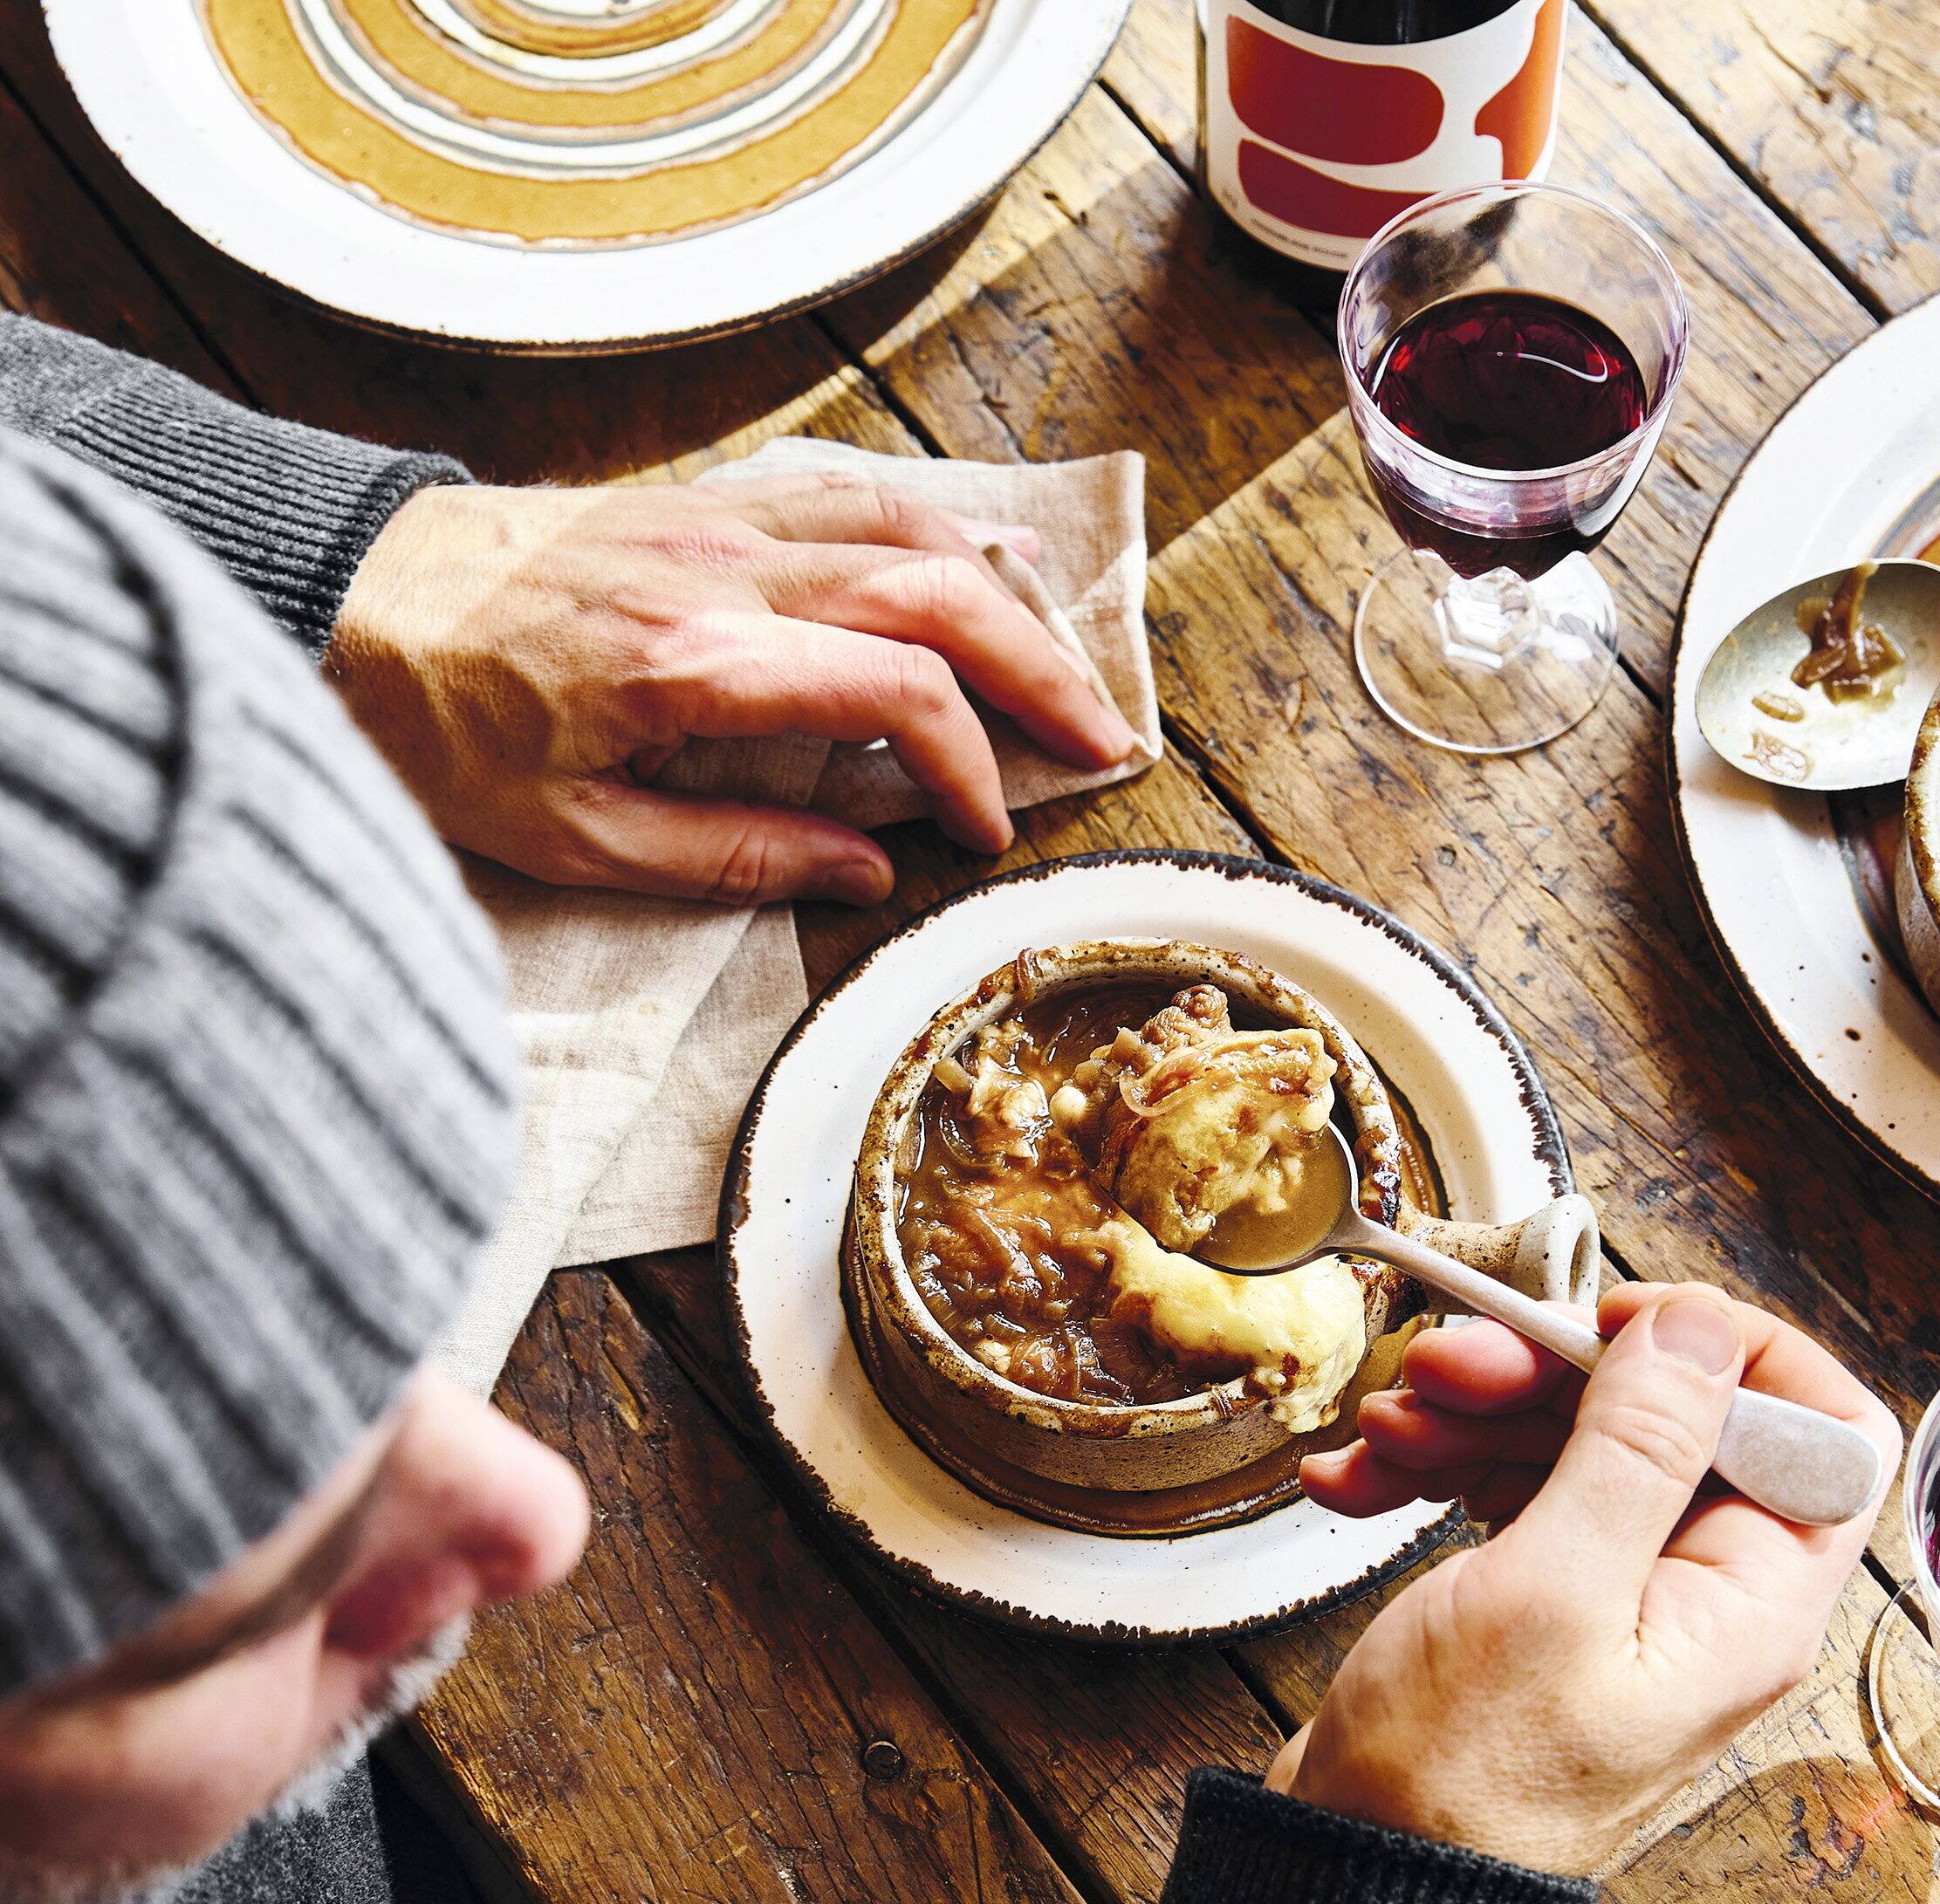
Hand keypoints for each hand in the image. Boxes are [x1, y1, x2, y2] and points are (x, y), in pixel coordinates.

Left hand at [326, 476, 1136, 903]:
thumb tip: (864, 877)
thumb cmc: (437, 727)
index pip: (895, 690)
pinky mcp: (699, 501)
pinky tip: (984, 554)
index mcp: (694, 663)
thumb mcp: (573, 841)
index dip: (969, 766)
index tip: (988, 833)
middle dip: (1037, 672)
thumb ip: (732, 859)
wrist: (340, 596)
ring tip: (1068, 663)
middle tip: (1103, 741)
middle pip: (934, 590)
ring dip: (1005, 596)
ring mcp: (714, 519)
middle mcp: (722, 571)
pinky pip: (846, 494)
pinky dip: (932, 524)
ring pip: (905, 525)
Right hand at [1271, 1287, 1898, 1875]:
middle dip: (1551, 1374)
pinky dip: (1436, 1470)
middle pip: (1673, 1419)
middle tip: (1448, 1363)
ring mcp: (1617, 1599)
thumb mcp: (1551, 1593)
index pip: (1820, 1430)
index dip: (1734, 1353)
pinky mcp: (1538, 1604)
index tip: (1621, 1321)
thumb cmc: (1460, 1783)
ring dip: (1473, 1416)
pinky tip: (1358, 1480)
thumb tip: (1698, 1331)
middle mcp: (1701, 1596)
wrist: (1360, 1887)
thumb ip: (1636, 1450)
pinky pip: (1511, 1495)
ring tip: (1386, 1429)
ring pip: (1575, 1444)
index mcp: (1751, 1601)